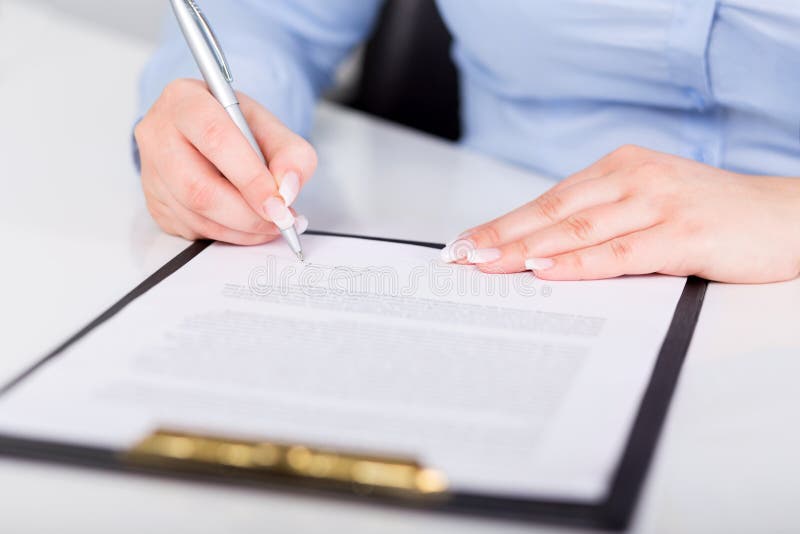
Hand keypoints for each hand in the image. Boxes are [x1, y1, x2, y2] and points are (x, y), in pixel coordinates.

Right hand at [134, 79, 316, 243]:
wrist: (204, 134)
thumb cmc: (234, 127)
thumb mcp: (271, 127)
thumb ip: (291, 154)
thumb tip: (287, 190)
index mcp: (185, 100)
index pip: (215, 139)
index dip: (250, 178)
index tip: (279, 203)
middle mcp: (158, 134)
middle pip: (198, 188)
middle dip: (247, 214)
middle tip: (279, 221)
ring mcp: (151, 171)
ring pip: (196, 215)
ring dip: (242, 229)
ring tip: (271, 224)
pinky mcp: (154, 202)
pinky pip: (193, 229)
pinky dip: (229, 235)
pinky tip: (248, 225)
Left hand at [442, 145, 799, 282]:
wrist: (784, 217)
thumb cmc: (708, 217)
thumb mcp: (646, 208)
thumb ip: (600, 223)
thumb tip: (537, 254)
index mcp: (619, 169)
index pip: (547, 202)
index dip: (501, 225)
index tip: (464, 245)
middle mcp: (633, 178)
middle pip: (551, 214)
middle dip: (500, 238)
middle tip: (460, 259)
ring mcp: (659, 202)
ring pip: (577, 230)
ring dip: (526, 251)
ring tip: (487, 266)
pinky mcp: (684, 232)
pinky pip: (620, 252)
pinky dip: (579, 263)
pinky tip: (547, 272)